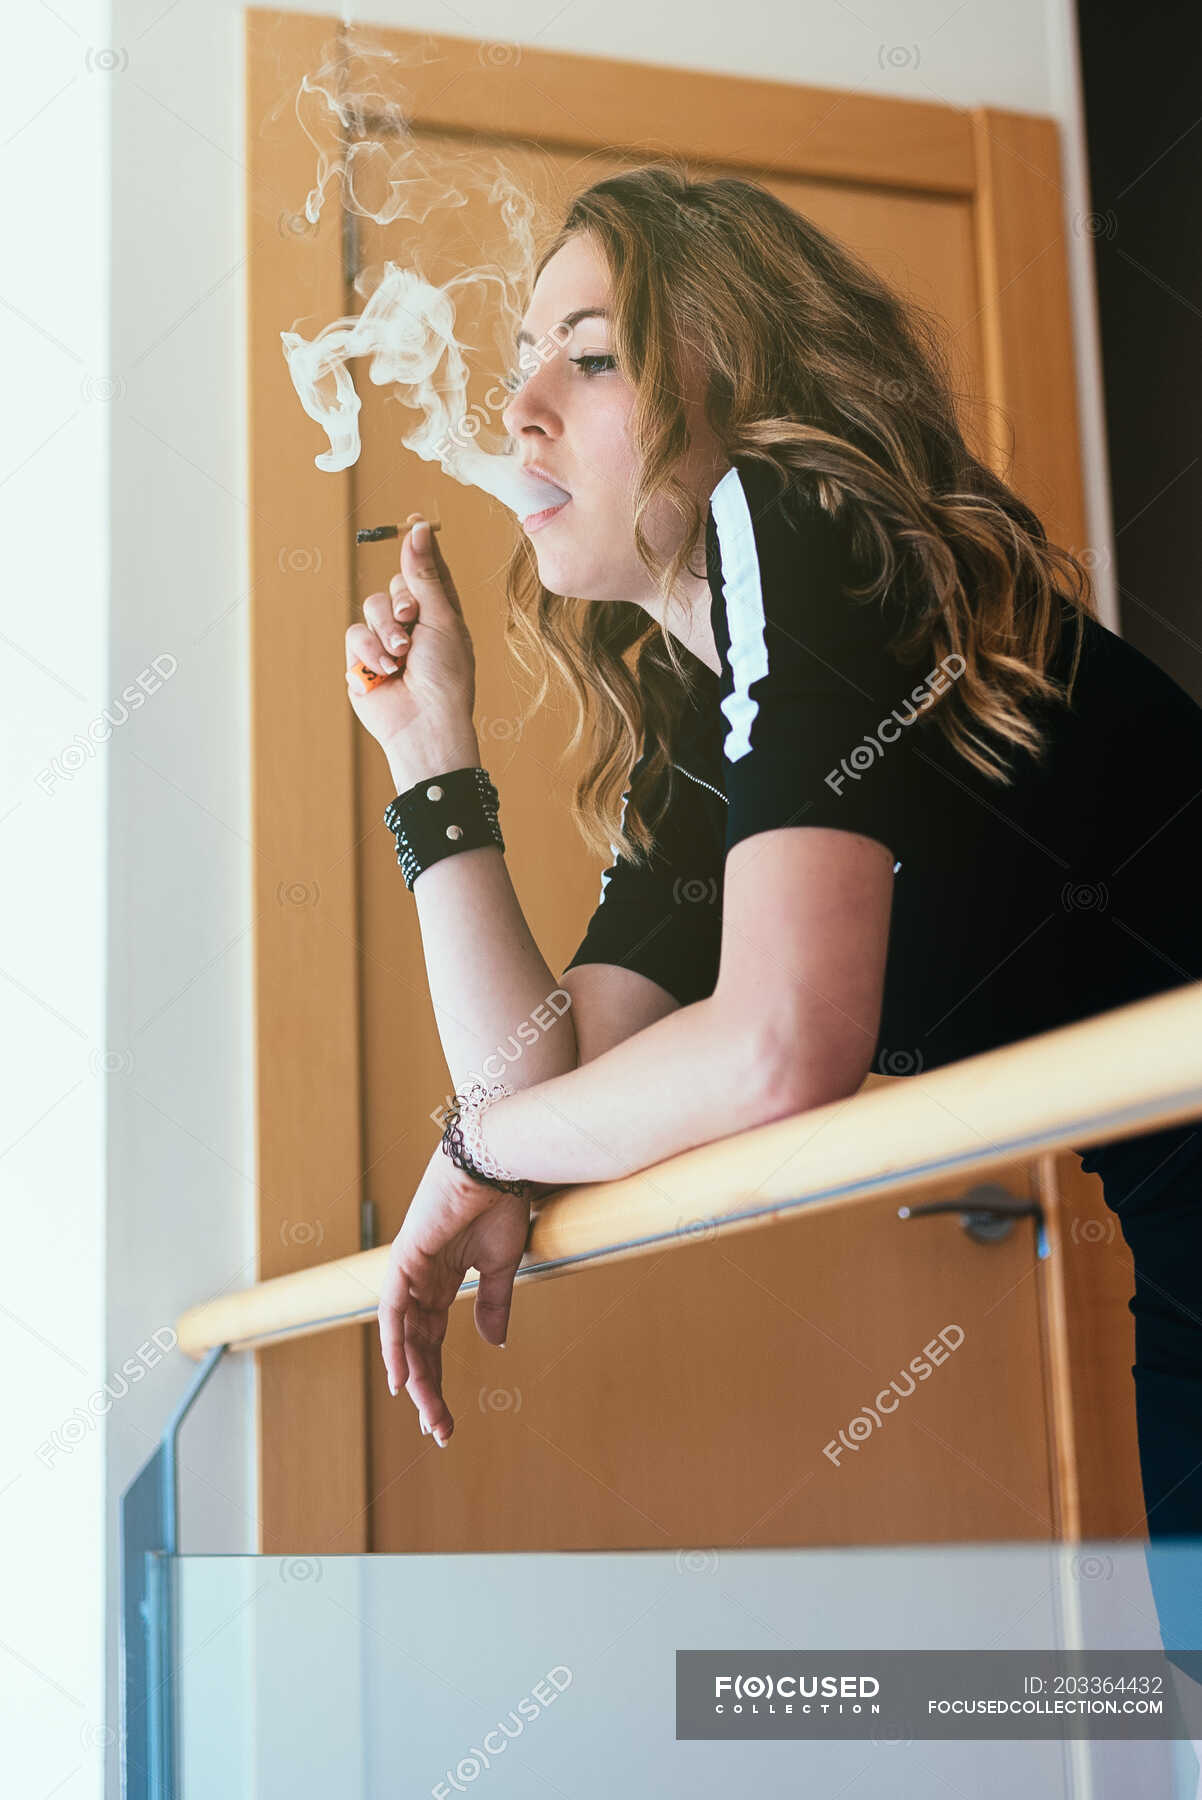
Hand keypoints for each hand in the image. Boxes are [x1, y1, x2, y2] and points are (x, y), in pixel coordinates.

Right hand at [345, 516, 478, 767]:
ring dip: (385, 631)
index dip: (420, 548)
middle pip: (394, 584)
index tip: (413, 522)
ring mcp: (387, 641)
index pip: (427, 570)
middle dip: (401, 602)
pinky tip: (384, 671)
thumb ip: (424, 574)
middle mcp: (414, 624)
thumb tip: (418, 528)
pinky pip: (354, 633)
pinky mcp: (363, 659)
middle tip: (412, 621)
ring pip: (371, 607)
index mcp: (441, 613)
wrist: (423, 724)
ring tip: (400, 657)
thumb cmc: (446, 677)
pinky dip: (369, 650)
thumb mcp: (442, 619)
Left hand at [377, 1144, 531, 1446]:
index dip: (437, 1380)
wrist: (495, 1165)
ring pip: (403, 1338)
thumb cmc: (500, 1204)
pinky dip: (394, 1346)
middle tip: (439, 1431)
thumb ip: (494, 1304)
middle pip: (415, 1348)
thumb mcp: (501, 1265)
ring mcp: (408, 1271)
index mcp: (440, 1282)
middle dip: (427, 1391)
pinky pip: (393, 1312)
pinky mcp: (404, 1260)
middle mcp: (418, 1281)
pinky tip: (402, 1379)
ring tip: (428, 1415)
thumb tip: (493, 1344)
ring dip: (415, 1378)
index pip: (431, 1342)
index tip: (447, 1421)